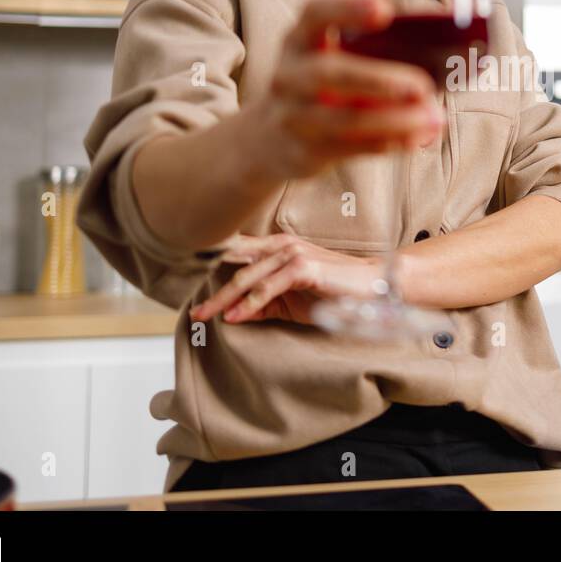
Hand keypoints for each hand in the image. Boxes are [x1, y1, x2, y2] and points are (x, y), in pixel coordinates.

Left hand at [189, 232, 387, 324]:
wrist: (370, 286)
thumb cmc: (333, 291)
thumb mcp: (290, 301)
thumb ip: (263, 304)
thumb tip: (233, 315)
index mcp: (277, 247)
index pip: (238, 252)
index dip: (212, 266)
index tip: (190, 286)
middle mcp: (281, 245)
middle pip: (237, 267)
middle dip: (213, 292)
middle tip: (194, 313)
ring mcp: (292, 253)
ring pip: (248, 277)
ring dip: (225, 299)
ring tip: (207, 316)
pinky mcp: (303, 267)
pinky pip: (268, 288)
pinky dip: (249, 303)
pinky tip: (235, 316)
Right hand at [244, 0, 444, 182]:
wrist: (268, 139)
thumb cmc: (318, 88)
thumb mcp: (330, 58)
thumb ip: (375, 49)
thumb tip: (446, 39)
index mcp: (301, 39)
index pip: (314, 14)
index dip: (346, 7)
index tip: (383, 8)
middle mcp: (290, 74)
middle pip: (328, 72)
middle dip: (378, 79)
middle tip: (422, 84)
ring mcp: (293, 115)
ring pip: (344, 118)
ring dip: (394, 119)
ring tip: (432, 117)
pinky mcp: (305, 150)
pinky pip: (350, 146)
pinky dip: (388, 142)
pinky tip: (417, 137)